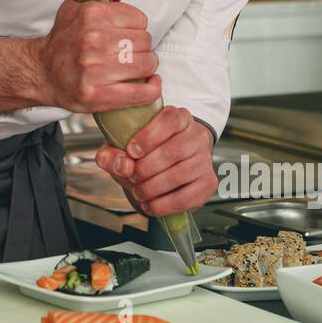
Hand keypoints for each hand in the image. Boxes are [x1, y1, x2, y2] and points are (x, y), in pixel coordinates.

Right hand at [36, 0, 160, 112]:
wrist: (42, 71)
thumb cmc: (65, 39)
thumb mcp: (82, 4)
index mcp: (92, 15)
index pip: (140, 19)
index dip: (135, 27)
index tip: (125, 33)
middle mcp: (93, 41)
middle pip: (145, 42)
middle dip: (142, 47)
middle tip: (129, 52)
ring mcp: (94, 70)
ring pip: (146, 65)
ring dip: (146, 67)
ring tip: (135, 67)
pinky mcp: (97, 95)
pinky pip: (141, 93)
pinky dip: (151, 90)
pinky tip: (148, 84)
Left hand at [94, 106, 216, 215]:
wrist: (167, 164)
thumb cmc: (146, 151)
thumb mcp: (124, 145)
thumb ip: (113, 151)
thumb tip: (120, 163)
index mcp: (178, 117)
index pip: (169, 120)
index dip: (149, 136)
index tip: (131, 150)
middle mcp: (196, 136)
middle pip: (174, 150)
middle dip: (147, 168)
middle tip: (132, 177)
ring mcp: (205, 159)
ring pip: (180, 174)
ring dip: (153, 187)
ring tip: (138, 191)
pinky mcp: (208, 182)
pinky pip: (188, 197)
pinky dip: (165, 204)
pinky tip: (150, 204)